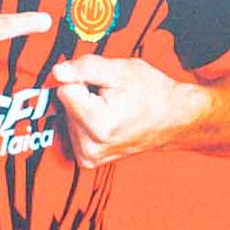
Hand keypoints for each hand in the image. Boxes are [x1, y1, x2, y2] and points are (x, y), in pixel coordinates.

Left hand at [50, 54, 209, 167]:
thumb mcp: (121, 70)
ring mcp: (89, 156)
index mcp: (97, 124)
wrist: (172, 119)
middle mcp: (90, 146)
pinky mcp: (88, 160)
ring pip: (69, 118)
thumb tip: (57, 72)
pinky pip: (74, 132)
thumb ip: (86, 68)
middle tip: (111, 96)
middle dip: (85, 95)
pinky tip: (107, 120)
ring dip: (86, 108)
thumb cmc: (152, 93)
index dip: (83, 79)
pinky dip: (87, 122)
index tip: (102, 83)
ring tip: (112, 108)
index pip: (64, 90)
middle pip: (66, 105)